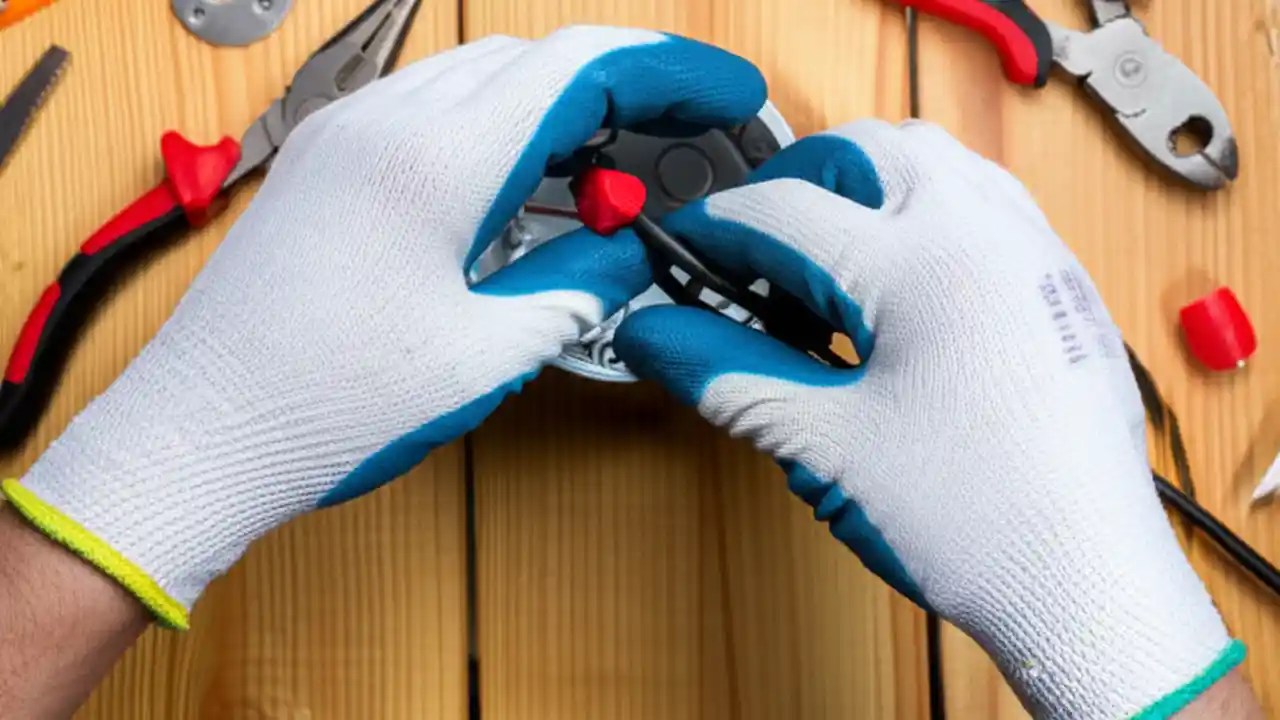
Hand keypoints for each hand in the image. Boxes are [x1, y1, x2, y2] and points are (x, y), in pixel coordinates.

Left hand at [1, 28, 765, 629]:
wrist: (201, 435)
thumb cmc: (320, 405)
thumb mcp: (484, 355)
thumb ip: (577, 291)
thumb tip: (626, 257)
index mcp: (435, 163)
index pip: (583, 68)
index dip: (673, 73)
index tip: (725, 95)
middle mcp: (384, 126)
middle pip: (538, 60)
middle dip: (627, 87)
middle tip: (685, 135)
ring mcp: (346, 135)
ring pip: (485, 76)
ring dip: (562, 104)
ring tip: (611, 166)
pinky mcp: (327, 161)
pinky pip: (433, 108)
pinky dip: (500, 125)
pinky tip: (526, 179)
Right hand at [612, 120, 1243, 718]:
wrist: (1088, 586)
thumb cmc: (975, 522)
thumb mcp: (824, 443)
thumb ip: (727, 372)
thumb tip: (656, 333)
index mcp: (922, 262)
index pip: (781, 212)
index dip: (711, 231)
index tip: (677, 256)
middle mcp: (987, 234)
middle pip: (863, 150)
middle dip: (791, 182)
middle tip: (747, 244)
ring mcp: (1035, 253)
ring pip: (935, 159)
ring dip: (864, 183)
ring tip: (821, 252)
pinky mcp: (1060, 286)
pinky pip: (985, 200)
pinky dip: (924, 209)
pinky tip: (899, 279)